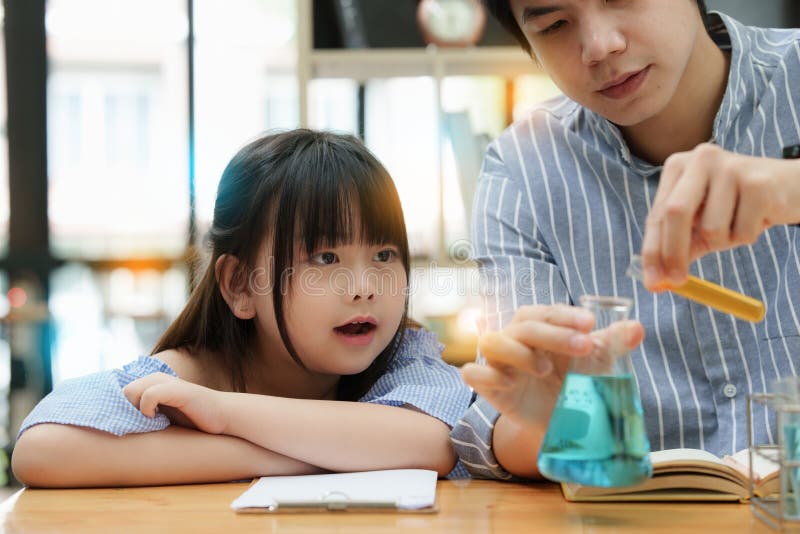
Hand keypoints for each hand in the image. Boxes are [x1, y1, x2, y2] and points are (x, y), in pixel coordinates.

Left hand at [123, 373, 228, 434]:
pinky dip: (147, 409)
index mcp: (151, 382)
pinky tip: (157, 418)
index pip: (121, 391)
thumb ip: (145, 412)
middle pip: (122, 392)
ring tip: (150, 421)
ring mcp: (166, 381)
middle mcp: (156, 378)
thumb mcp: (164, 414)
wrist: (222, 416)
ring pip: (130, 391)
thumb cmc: (193, 418)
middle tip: (143, 423)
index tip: (131, 422)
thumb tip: (120, 422)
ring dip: (135, 410)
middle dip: (127, 410)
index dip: (122, 408)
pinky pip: (148, 396)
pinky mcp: (176, 389)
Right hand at [461, 304, 644, 428]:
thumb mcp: (596, 363)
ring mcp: (499, 362)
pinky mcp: (489, 386)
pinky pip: (473, 373)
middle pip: (523, 324)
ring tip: (544, 368)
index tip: (591, 323)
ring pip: (491, 341)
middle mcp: (515, 339)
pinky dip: (486, 374)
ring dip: (517, 351)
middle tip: (584, 347)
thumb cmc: (575, 381)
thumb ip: (612, 343)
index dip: (566, 315)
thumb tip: (637, 327)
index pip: (546, 312)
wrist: (561, 420)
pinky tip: (509, 382)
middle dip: (554, 333)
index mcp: (539, 327)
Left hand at [642, 143, 799, 288]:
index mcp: (678, 166)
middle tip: (677, 281)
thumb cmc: (735, 205)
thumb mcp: (700, 222)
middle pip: (675, 213)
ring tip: (737, 224)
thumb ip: (678, 246)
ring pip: (712, 228)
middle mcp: (700, 159)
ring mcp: (730, 167)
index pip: (657, 214)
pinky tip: (757, 218)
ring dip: (723, 242)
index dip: (652, 250)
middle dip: (673, 253)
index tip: (652, 281)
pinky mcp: (758, 183)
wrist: (789, 186)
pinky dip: (746, 237)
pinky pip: (742, 233)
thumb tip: (656, 280)